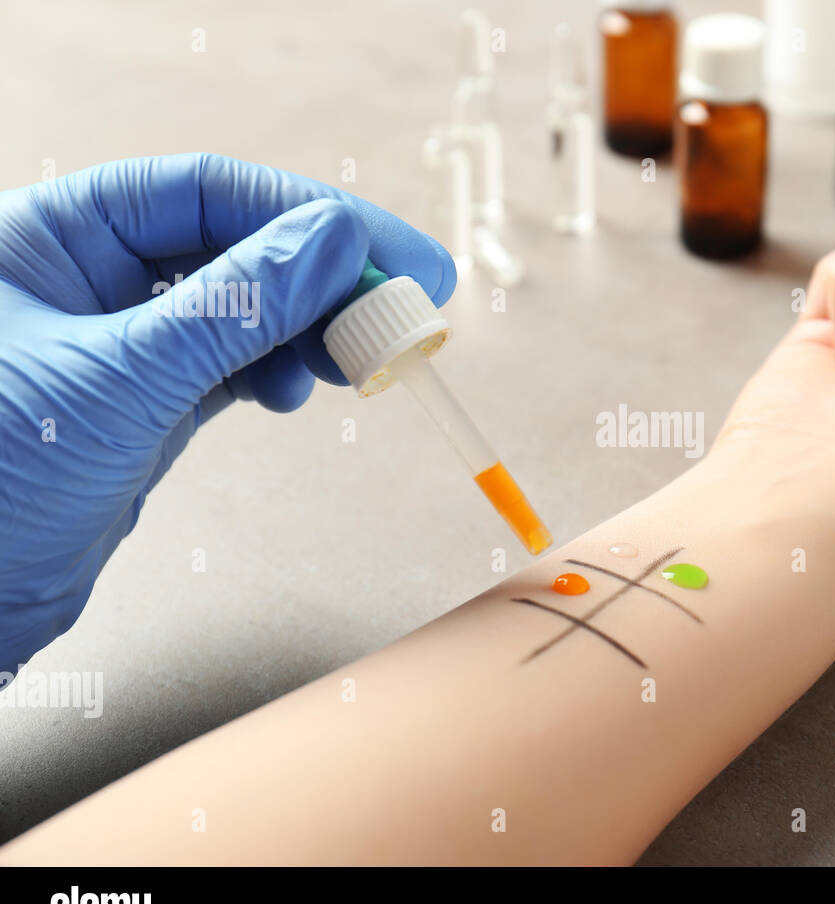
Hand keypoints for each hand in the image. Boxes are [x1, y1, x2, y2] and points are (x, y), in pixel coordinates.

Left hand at [0, 153, 455, 672]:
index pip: (201, 191)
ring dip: (311, 328)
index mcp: (52, 235)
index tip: (384, 252)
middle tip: (403, 307)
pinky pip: (235, 363)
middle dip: (322, 277)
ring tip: (357, 362)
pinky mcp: (148, 401)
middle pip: (235, 244)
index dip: (303, 214)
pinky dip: (280, 372)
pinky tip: (299, 392)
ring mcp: (122, 340)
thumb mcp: (121, 380)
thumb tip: (332, 239)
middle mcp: (87, 275)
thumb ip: (233, 306)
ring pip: (245, 307)